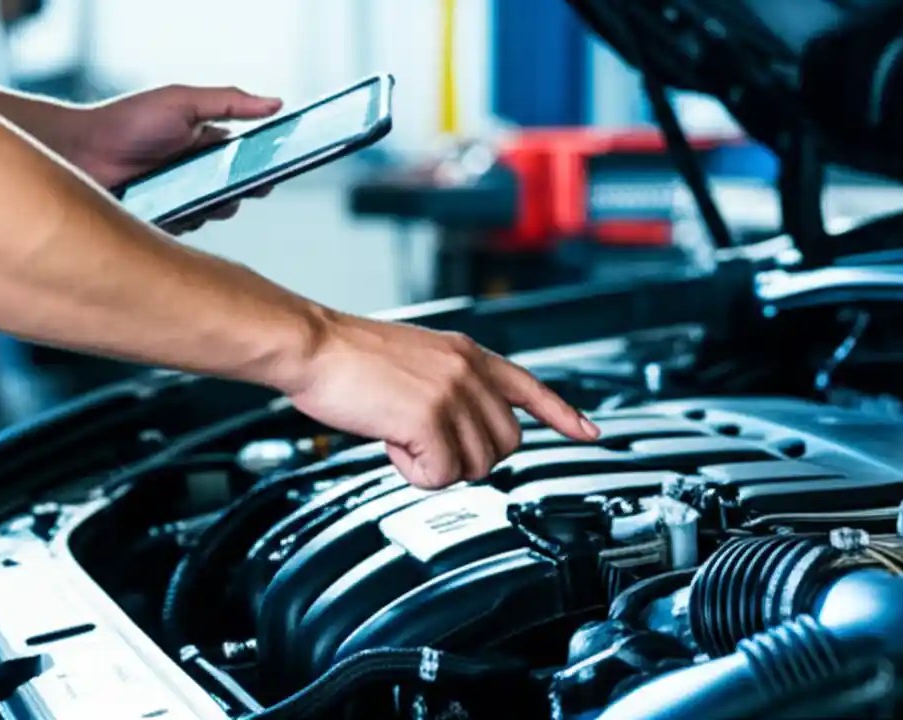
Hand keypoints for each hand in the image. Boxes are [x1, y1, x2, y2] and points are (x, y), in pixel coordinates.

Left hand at [70, 85, 281, 230]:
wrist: (79, 151)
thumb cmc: (127, 121)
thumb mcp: (182, 101)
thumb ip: (230, 101)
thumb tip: (277, 103)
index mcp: (209, 145)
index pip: (250, 158)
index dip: (267, 162)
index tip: (279, 164)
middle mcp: (200, 174)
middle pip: (240, 189)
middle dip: (245, 186)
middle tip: (242, 181)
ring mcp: (184, 199)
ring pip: (219, 211)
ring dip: (216, 203)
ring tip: (199, 189)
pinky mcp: (168, 221)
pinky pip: (193, 227)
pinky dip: (190, 218)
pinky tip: (177, 204)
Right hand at [286, 314, 600, 488]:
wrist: (313, 345)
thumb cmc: (349, 357)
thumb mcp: (417, 360)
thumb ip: (451, 388)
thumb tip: (463, 431)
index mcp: (468, 354)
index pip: (531, 387)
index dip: (563, 415)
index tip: (589, 432)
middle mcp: (469, 372)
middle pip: (506, 443)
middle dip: (470, 456)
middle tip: (426, 444)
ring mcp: (452, 394)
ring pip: (476, 464)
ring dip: (438, 466)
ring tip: (401, 438)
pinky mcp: (429, 418)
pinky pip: (440, 474)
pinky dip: (414, 472)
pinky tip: (391, 445)